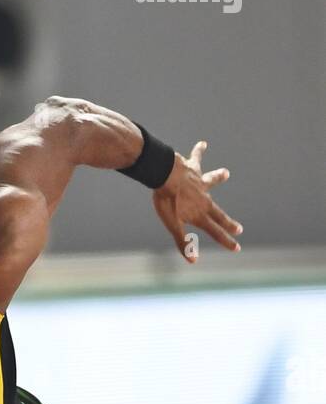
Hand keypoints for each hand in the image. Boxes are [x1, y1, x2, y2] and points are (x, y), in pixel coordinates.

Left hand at [152, 141, 242, 260]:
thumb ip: (183, 241)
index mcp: (199, 214)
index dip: (225, 240)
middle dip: (228, 222)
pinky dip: (199, 151)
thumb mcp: (173, 224)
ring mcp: (200, 182)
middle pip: (218, 213)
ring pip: (212, 180)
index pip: (215, 231)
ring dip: (219, 177)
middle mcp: (204, 198)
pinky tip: (202, 143)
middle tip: (239, 228)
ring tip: (226, 173)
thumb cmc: (167, 200)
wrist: (164, 175)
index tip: (237, 248)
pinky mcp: (192, 168)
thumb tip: (193, 260)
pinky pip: (196, 158)